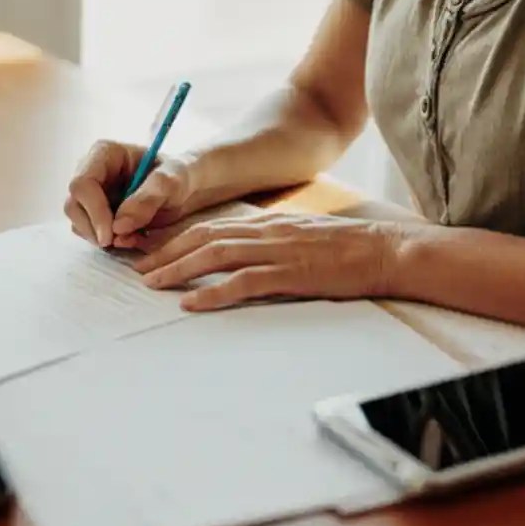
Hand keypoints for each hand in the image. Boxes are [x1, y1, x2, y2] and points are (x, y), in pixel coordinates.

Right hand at [64, 140, 198, 248]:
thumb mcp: (172, 182)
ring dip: (99, 237)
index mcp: (104, 153)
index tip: (111, 235)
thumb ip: (148, 198)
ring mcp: (90, 194)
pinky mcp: (94, 213)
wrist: (185, 188)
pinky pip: (88, 232)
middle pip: (73, 205)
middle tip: (117, 243)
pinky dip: (105, 241)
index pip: (82, 183)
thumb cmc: (180, 176)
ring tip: (131, 237)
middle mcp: (91, 172)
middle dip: (92, 229)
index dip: (93, 210)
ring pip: (77, 222)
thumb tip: (118, 225)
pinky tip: (129, 237)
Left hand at [133, 213, 411, 310]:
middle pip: (203, 237)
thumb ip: (270, 242)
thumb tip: (243, 255)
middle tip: (138, 270)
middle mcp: (266, 231)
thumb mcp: (301, 237)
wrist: (386, 250)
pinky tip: (191, 302)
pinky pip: (243, 281)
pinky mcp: (291, 273)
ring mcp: (277, 251)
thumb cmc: (348, 249)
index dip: (176, 238)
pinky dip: (213, 291)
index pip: (211, 226)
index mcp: (267, 223)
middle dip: (166, 253)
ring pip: (215, 254)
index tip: (151, 252)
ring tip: (152, 285)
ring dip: (178, 269)